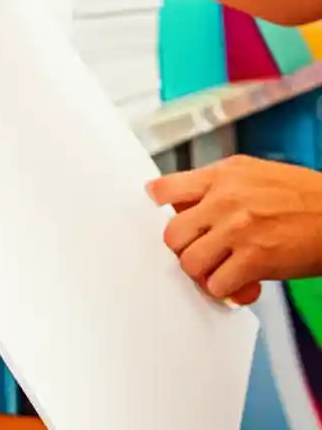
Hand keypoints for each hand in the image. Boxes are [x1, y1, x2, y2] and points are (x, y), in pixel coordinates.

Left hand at [149, 155, 321, 303]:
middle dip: (184, 249)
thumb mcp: (253, 175)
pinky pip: (217, 285)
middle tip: (202, 253)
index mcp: (222, 176)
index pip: (163, 190)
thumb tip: (180, 206)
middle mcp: (225, 199)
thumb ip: (215, 187)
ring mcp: (238, 229)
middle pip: (171, 235)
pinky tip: (241, 282)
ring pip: (190, 263)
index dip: (160, 210)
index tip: (170, 220)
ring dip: (204, 273)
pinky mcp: (256, 258)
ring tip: (222, 269)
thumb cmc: (304, 197)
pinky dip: (226, 290)